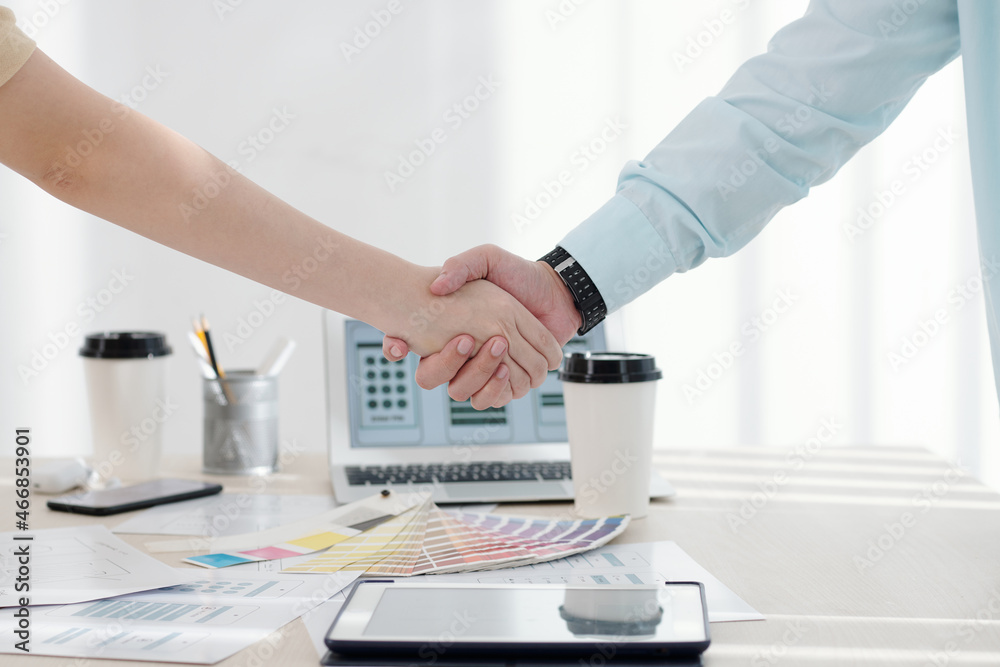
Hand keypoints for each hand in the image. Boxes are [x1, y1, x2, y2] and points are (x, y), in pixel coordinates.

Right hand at [384, 245, 581, 405]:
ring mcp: (489, 371)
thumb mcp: (487, 258)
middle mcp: (468, 357)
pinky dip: (501, 389)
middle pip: (451, 385)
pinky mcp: (511, 381)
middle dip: (468, 369)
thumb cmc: (518, 274)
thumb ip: (460, 266)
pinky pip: (497, 400)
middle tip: (482, 342)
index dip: (435, 359)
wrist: (555, 290)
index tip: (459, 338)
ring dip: (484, 378)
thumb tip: (436, 287)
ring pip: (472, 396)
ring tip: (500, 357)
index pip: (429, 364)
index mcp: (454, 333)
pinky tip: (508, 369)